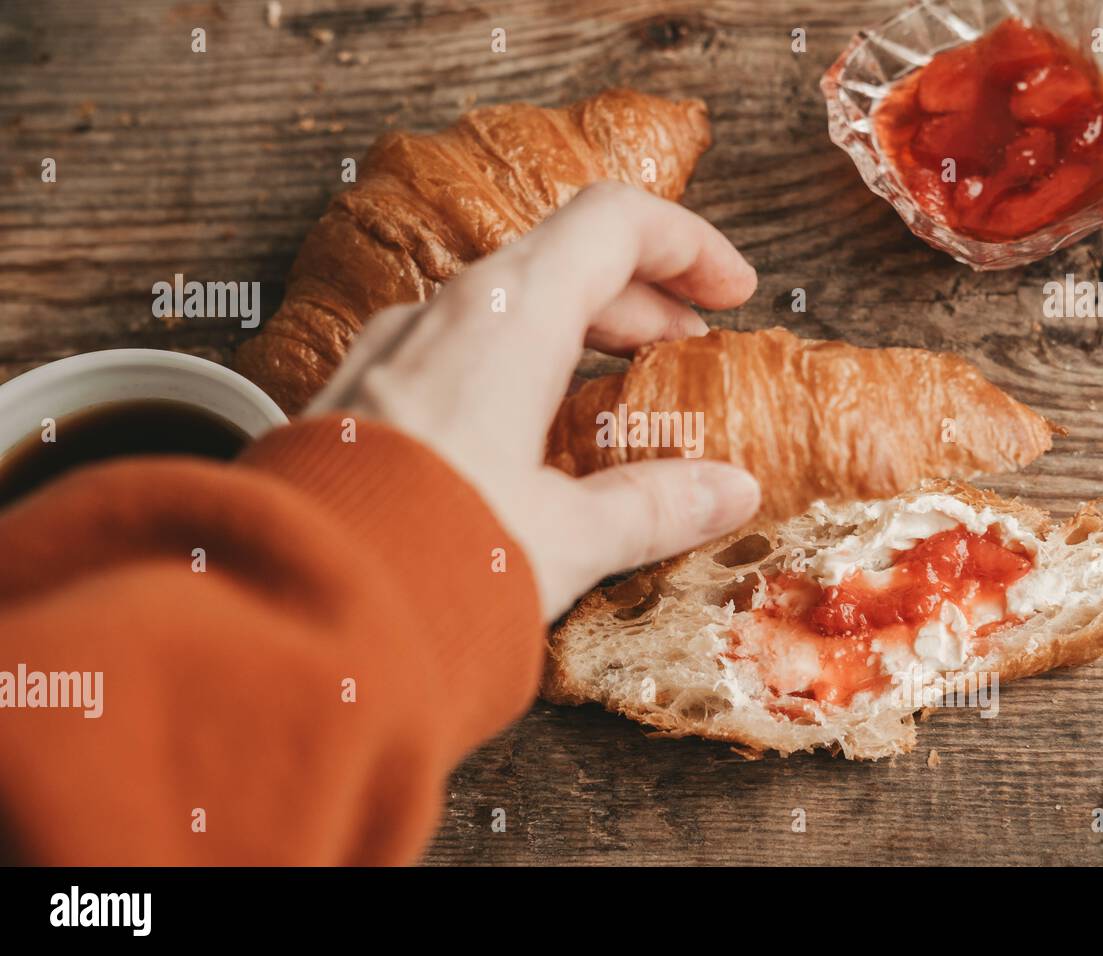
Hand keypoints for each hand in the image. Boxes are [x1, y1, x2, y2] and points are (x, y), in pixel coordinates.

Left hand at [307, 182, 761, 619]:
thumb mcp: (566, 540)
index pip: (614, 224)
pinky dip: (513, 364)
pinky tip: (526, 431)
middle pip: (563, 261)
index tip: (732, 288)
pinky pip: (452, 348)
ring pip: (504, 304)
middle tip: (689, 344)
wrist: (289, 615)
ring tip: (618, 390)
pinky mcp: (356, 395)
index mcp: (508, 316)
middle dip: (641, 296)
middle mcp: (442, 313)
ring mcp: (390, 348)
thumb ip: (653, 507)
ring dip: (576, 330)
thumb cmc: (427, 564)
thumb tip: (727, 491)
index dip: (687, 244)